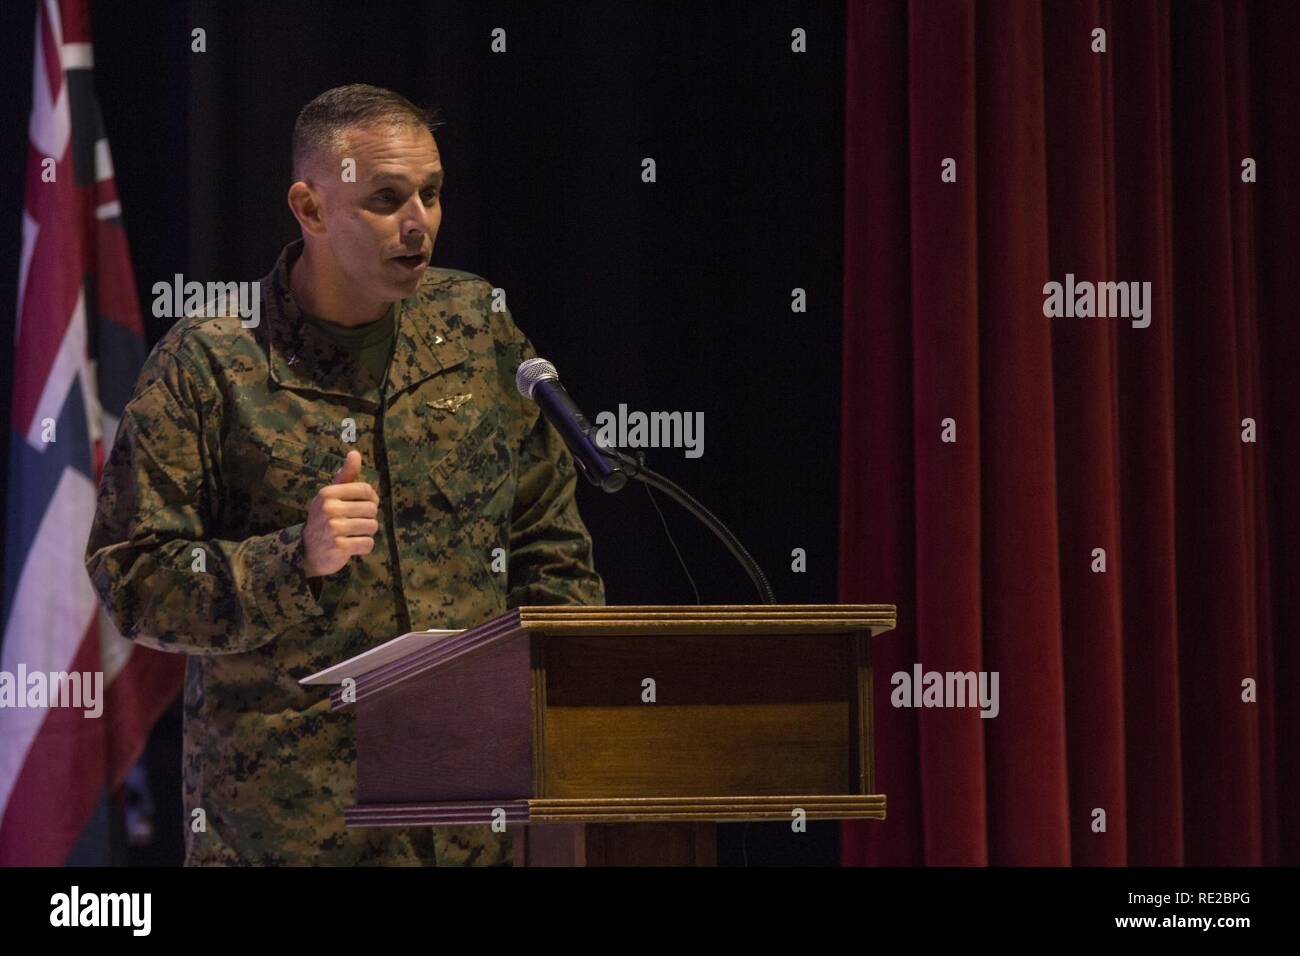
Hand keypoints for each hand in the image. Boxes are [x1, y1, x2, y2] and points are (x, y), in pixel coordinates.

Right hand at [302, 450, 379, 577]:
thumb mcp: (331, 496)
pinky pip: (368, 543)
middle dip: (369, 518)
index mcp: (328, 493)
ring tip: (353, 534)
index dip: (372, 498)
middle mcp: (329, 508)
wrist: (309, 551)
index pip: (365, 489)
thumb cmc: (325, 519)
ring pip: (372, 526)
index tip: (367, 505)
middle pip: (372, 509)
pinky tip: (352, 546)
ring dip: (367, 533)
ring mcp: (333, 528)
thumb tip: (354, 453)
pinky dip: (364, 547)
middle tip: (356, 524)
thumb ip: (345, 476)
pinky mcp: (339, 547)